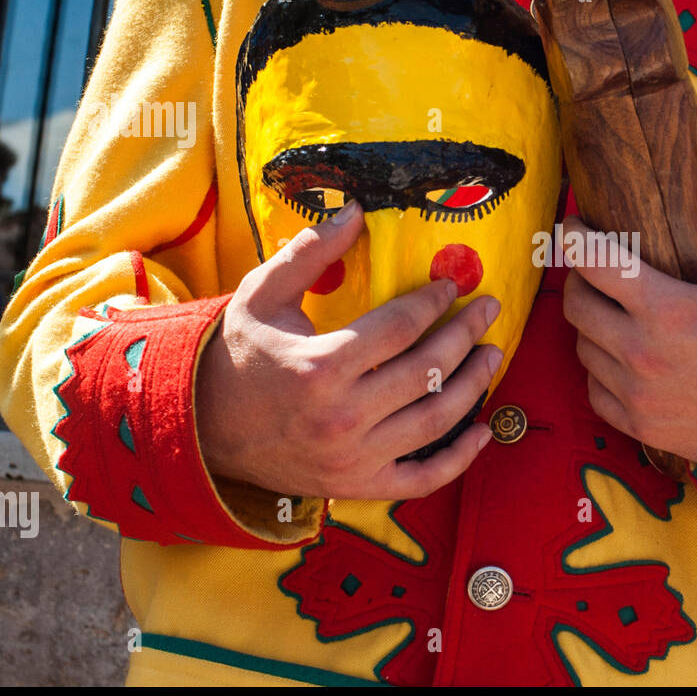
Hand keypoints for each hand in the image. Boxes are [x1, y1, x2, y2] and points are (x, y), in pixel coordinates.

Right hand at [196, 199, 500, 499]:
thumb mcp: (262, 295)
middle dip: (466, 334)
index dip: (434, 302)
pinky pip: (423, 478)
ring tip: (493, 354)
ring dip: (476, 386)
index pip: (400, 328)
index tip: (452, 284)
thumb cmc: (239, 355)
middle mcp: (343, 416)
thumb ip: (310, 252)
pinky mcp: (359, 485)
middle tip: (490, 310)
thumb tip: (357, 211)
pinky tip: (485, 430)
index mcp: (321, 366)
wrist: (203, 428)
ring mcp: (354, 457)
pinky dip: (461, 459)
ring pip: (437, 421)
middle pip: (429, 371)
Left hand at [562, 158, 696, 468]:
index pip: (594, 262)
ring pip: (582, 347)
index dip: (574, 237)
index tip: (574, 226)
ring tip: (611, 311)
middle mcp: (642, 353)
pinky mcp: (639, 425)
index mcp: (667, 309)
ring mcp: (637, 393)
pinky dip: (600, 370)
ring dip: (590, 326)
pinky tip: (620, 356)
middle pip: (576, 304)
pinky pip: (594, 389)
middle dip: (580, 280)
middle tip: (595, 270)